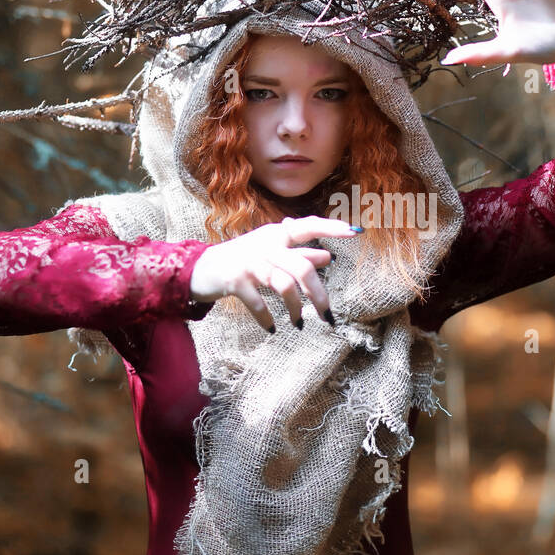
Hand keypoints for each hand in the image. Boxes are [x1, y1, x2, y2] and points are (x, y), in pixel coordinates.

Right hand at [188, 216, 361, 330]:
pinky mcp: (235, 280)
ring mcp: (250, 262)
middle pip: (301, 267)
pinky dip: (267, 319)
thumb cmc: (243, 260)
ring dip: (295, 309)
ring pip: (283, 285)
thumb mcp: (271, 253)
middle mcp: (265, 245)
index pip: (307, 226)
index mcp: (277, 234)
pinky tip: (272, 328)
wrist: (200, 269)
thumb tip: (328, 255)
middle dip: (318, 294)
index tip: (355, 232)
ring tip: (299, 323)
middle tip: (327, 315)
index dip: (331, 228)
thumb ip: (298, 254)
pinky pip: (258, 303)